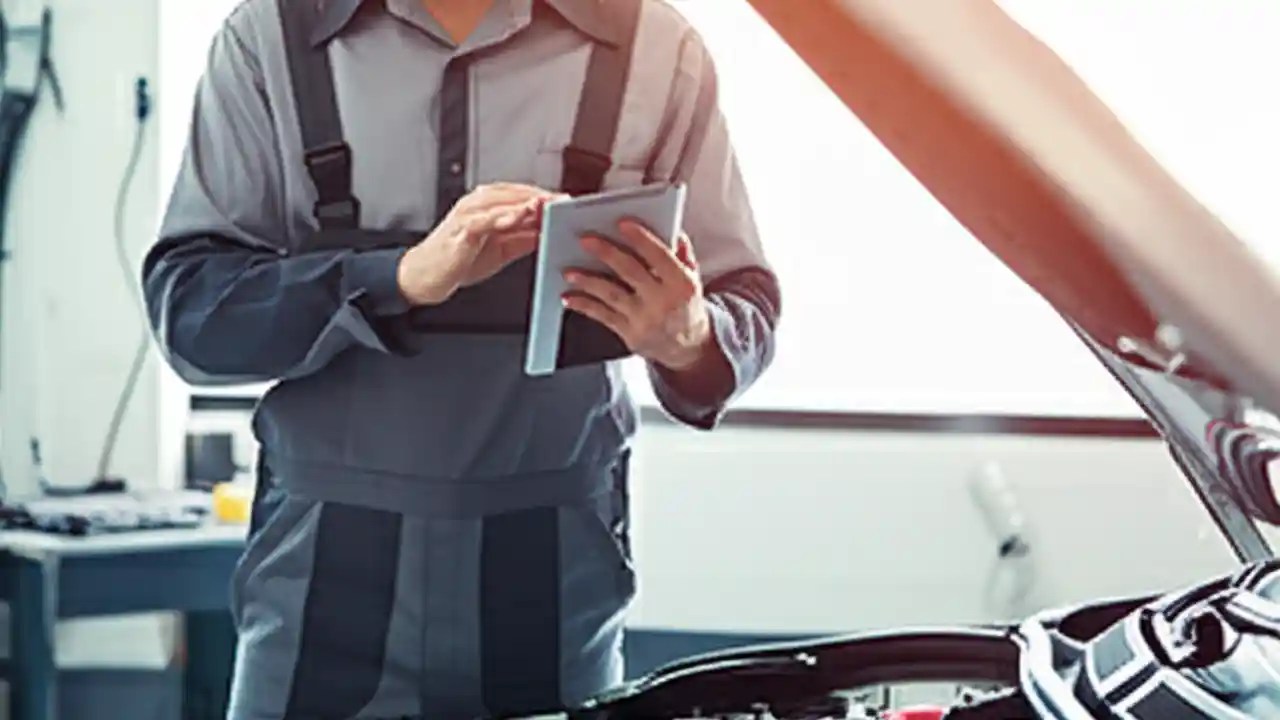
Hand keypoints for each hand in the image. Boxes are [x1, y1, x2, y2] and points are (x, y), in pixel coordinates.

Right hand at [398, 183, 560, 305]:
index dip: (545, 197)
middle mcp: (478, 204)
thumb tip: (547, 231)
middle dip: (541, 196)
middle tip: (565, 200)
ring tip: (548, 203)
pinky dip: (503, 215)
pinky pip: (485, 218)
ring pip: (502, 201)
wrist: (427, 276)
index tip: (568, 202)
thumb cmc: (460, 259)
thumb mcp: (501, 249)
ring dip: (526, 201)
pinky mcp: (461, 228)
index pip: (521, 195)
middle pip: (515, 194)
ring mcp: (468, 214)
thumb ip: (523, 238)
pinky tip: (520, 215)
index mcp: (488, 206)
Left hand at [562, 221, 713, 371]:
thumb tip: (672, 231)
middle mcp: (662, 301)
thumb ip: (682, 254)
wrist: (688, 349)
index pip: (659, 256)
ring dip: (588, 281)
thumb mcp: (693, 279)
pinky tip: (569, 297)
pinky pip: (603, 316)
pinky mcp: (630, 334)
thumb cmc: (686, 307)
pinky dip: (584, 305)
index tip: (622, 223)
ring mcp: (644, 319)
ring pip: (611, 294)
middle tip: (585, 239)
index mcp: (680, 284)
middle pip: (630, 271)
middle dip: (606, 253)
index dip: (641, 239)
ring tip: (569, 271)